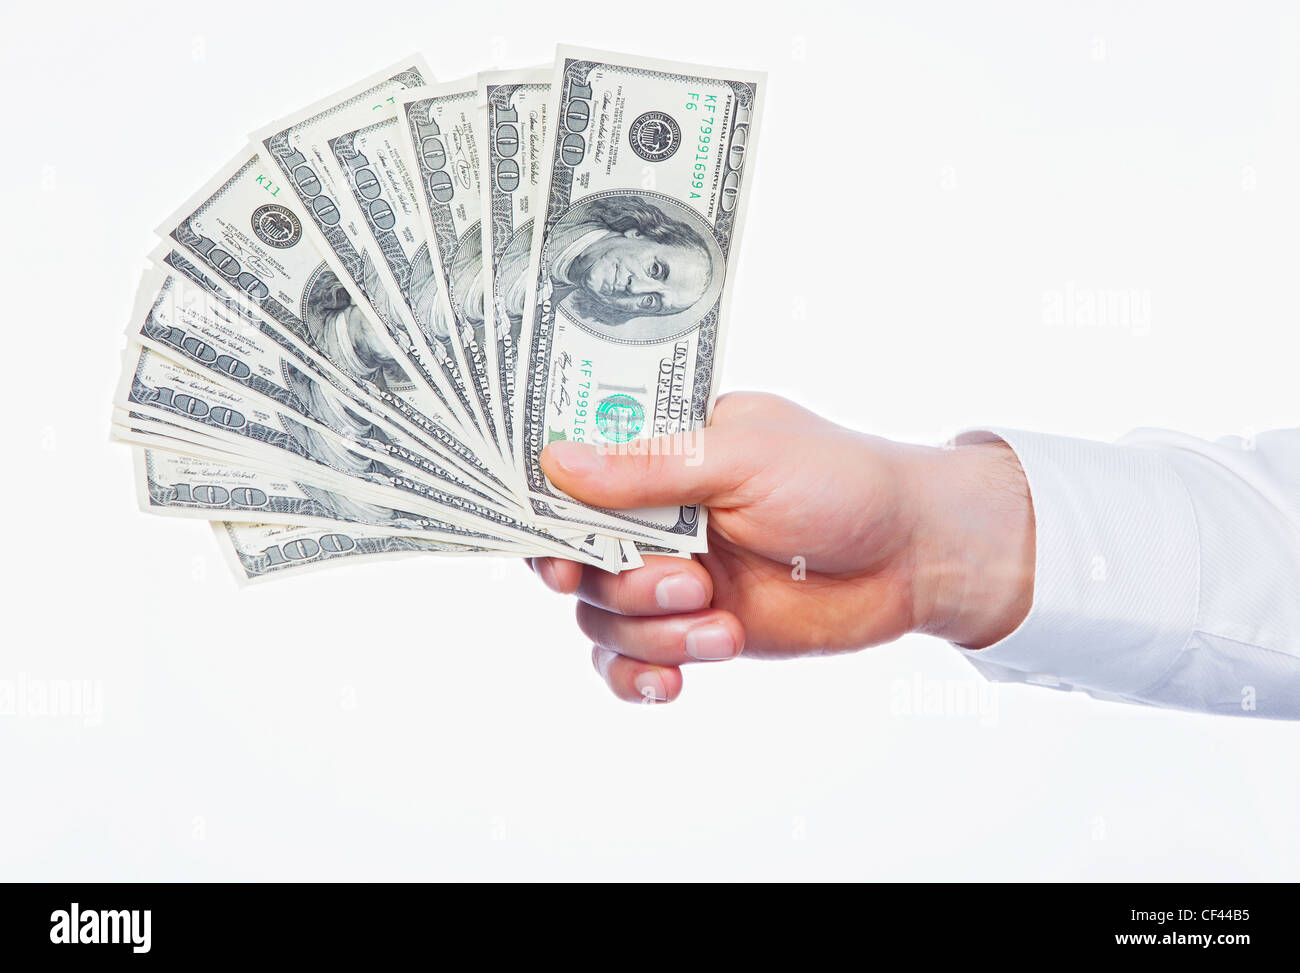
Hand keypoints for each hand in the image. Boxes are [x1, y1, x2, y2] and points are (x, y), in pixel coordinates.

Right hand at [529, 393, 1034, 702]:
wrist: (912, 556)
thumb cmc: (840, 482)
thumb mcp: (748, 456)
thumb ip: (651, 466)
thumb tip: (557, 461)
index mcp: (658, 449)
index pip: (568, 472)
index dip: (546, 513)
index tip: (561, 549)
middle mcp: (654, 511)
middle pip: (575, 555)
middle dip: (619, 580)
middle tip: (685, 581)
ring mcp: (670, 573)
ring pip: (603, 616)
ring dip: (652, 631)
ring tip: (721, 623)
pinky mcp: (693, 628)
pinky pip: (629, 662)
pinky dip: (638, 676)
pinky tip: (673, 682)